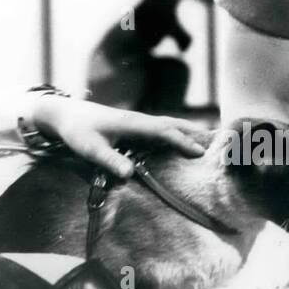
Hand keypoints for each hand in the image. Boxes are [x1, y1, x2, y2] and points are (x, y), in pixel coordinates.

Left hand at [26, 94, 209, 178]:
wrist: (65, 114)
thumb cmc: (76, 131)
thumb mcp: (88, 148)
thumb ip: (108, 160)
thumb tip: (130, 174)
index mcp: (132, 123)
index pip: (163, 132)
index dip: (182, 142)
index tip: (201, 154)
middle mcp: (139, 120)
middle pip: (174, 124)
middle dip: (197, 133)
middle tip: (222, 142)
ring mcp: (138, 122)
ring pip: (170, 124)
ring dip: (190, 131)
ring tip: (213, 141)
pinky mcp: (135, 127)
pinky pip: (162, 129)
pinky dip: (178, 133)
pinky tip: (185, 143)